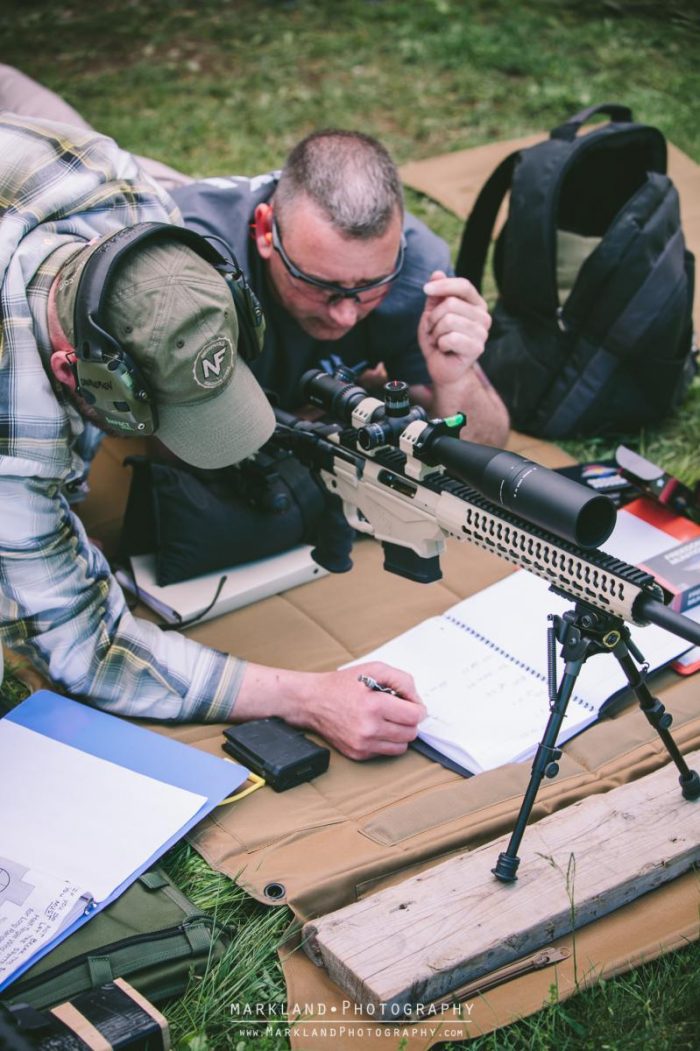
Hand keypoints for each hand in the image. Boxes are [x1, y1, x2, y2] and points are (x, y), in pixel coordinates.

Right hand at [232, 661, 424, 760]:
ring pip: (401, 747)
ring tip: (388, 719)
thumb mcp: (375, 669)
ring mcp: (363, 744)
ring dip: (400, 733)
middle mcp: (369, 729)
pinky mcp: (358, 753)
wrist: (312, 701)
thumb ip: (402, 681)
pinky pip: (385, 752)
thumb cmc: (343, 684)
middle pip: (411, 733)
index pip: (414, 716)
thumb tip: (417, 702)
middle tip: (398, 710)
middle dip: (409, 721)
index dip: (417, 708)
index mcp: (375, 706)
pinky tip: (376, 728)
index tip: (411, 704)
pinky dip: (386, 741)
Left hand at [417, 270, 491, 387]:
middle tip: (433, 330)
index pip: (464, 285)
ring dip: (436, 332)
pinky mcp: (477, 348)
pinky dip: (440, 344)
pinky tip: (444, 349)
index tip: (425, 289)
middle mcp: (483, 316)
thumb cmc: (438, 339)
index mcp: (475, 304)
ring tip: (439, 340)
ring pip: (449, 320)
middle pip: (451, 303)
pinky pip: (450, 338)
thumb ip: (436, 295)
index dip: (443, 285)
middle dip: (433, 318)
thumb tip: (437, 273)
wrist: (442, 367)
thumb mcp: (432, 314)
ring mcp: (482, 333)